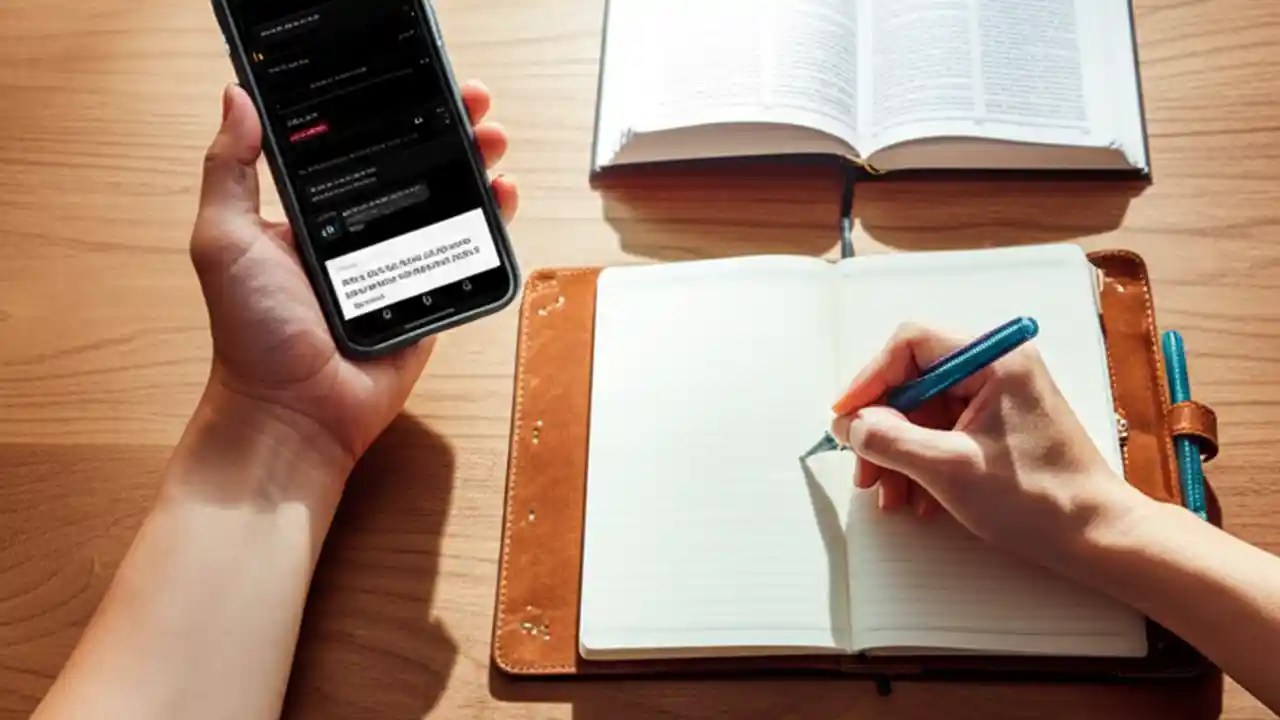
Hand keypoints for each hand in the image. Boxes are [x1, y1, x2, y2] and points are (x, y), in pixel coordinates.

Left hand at [190, 83, 517, 469]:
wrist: (296, 413)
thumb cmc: (252, 336)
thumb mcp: (224, 240)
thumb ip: (229, 170)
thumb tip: (236, 100)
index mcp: (313, 212)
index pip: (359, 145)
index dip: (389, 111)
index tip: (415, 83)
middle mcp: (358, 233)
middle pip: (413, 166)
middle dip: (446, 128)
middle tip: (470, 104)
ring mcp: (398, 265)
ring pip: (446, 204)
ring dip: (475, 165)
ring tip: (492, 140)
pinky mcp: (430, 298)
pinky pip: (466, 254)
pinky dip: (491, 223)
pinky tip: (502, 195)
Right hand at [830, 324, 1153, 574]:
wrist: (1096, 538)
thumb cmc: (1039, 499)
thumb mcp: (947, 468)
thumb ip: (888, 439)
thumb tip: (850, 424)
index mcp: (994, 360)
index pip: (910, 345)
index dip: (870, 380)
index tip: (847, 416)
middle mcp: (998, 368)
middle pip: (914, 382)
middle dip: (883, 429)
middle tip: (864, 466)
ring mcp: (1000, 397)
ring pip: (926, 413)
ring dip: (900, 454)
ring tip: (890, 495)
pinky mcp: (1001, 426)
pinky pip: (945, 433)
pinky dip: (924, 464)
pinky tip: (918, 498)